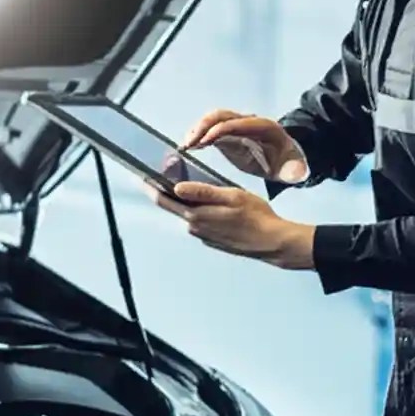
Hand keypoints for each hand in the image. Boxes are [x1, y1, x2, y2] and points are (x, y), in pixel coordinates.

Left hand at [150, 181, 314, 269]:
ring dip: (182, 199)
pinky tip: (204, 200)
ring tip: (182, 181)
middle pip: (172, 206)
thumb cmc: (256, 216)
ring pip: (186, 213)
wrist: (272, 242)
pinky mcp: (212, 238)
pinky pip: (198, 220)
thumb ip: (203, 192)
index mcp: (197, 216)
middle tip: (159, 173)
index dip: (151, 187)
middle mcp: (195, 227)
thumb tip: (177, 188)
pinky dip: (195, 209)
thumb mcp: (231, 196)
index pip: (165, 200)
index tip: (142, 175)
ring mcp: (203, 234)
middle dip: (163, 190)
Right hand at [179, 109, 307, 182]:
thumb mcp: (293, 167)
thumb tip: (296, 174)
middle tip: (189, 144)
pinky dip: (199, 135)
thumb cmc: (288, 162)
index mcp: (263, 127)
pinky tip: (189, 147)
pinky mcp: (229, 132)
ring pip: (213, 119)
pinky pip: (210, 128)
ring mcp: (237, 124)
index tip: (204, 142)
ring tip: (185, 146)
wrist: (285, 156)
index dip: (220, 130)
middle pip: (221, 115)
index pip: (237, 123)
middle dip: (203, 127)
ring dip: (197, 129)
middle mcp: (248, 121)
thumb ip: (294, 170)